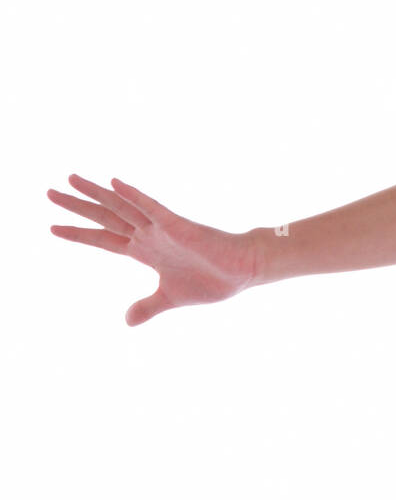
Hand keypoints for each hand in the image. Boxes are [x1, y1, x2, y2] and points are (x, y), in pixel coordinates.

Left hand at [47, 174, 255, 324]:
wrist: (242, 270)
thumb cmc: (212, 279)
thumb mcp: (170, 298)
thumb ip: (147, 306)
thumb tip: (126, 320)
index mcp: (145, 251)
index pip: (103, 240)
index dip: (78, 234)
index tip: (52, 228)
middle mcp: (148, 235)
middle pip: (105, 217)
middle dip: (77, 206)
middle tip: (49, 192)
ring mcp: (161, 228)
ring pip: (122, 207)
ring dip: (96, 194)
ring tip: (70, 179)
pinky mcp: (178, 226)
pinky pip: (153, 208)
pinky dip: (134, 196)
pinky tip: (116, 184)